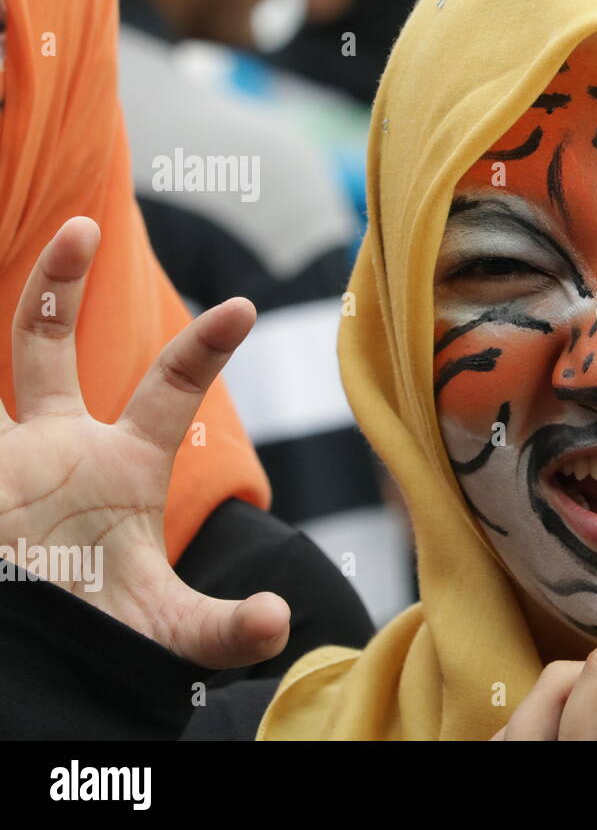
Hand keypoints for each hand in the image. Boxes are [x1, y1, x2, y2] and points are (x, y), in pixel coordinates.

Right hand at [0, 217, 288, 667]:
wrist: (36, 663)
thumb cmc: (102, 632)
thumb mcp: (166, 629)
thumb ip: (222, 627)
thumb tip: (278, 623)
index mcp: (121, 464)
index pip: (170, 389)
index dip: (204, 348)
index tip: (245, 306)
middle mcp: (54, 447)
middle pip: (47, 346)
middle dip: (59, 286)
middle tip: (85, 225)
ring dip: (2, 319)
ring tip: (16, 243)